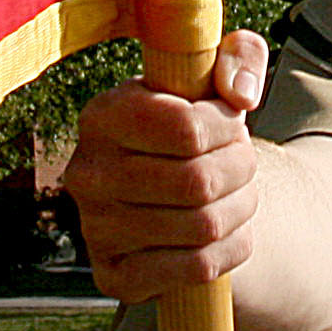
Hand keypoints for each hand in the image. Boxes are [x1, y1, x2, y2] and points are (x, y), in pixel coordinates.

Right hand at [66, 29, 272, 301]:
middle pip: (198, 182)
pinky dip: (230, 249)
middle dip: (242, 171)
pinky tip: (226, 232)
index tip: (232, 124)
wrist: (172, 195)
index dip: (227, 127)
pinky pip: (196, 268)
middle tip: (244, 164)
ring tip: (238, 194)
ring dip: (241, 209)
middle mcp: (87, 172)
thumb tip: (241, 94)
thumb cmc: (195, 126)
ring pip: (203, 226)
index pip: (186, 128)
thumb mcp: (215, 76)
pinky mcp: (114, 275)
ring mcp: (95, 229)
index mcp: (103, 115)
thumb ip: (240, 56)